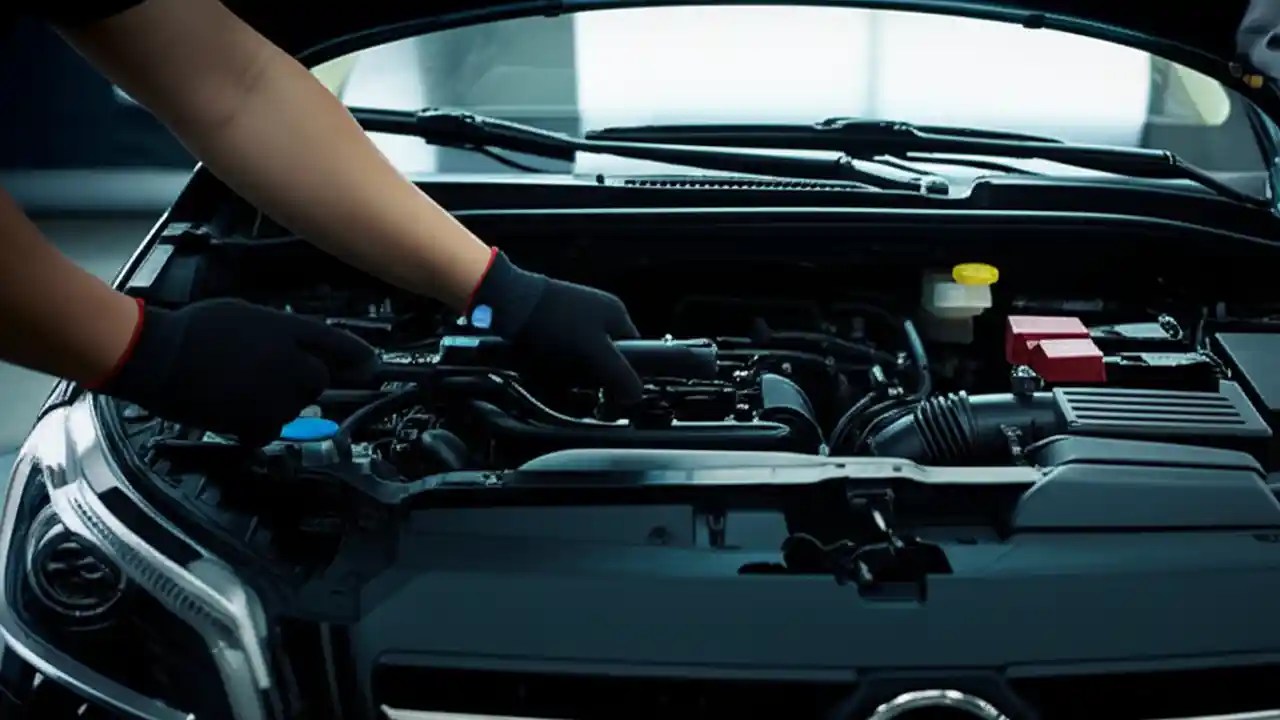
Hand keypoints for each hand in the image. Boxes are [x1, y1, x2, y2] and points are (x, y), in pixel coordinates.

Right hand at [93, 298, 376, 445]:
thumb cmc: (194, 331)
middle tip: (269, 374)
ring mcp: (276, 394)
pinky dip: (256, 425)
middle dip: (303, 378)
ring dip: (277, 402)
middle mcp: (290, 362)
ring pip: (295, 405)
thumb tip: (301, 345)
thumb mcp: (244, 315)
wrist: (157, 356)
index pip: (336, 342)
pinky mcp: (258, 422)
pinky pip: (271, 428)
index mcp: (286, 330)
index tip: (370, 364)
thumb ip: (280, 331)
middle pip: (319, 378)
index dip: (357, 354)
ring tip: (240, 387)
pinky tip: (233, 408)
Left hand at [467, 249, 643, 404]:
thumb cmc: (556, 323)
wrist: (509, 303)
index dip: (624, 373)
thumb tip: (636, 395)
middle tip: (580, 385)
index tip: (610, 390)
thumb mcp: (595, 351)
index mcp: (615, 313)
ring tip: (558, 375)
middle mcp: (598, 313)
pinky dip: (555, 364)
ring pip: (583, 357)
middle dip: (594, 374)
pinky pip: (562, 352)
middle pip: (606, 357)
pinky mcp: (553, 323)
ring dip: (572, 372)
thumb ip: (619, 374)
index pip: (634, 351)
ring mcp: (574, 316)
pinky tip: (544, 368)